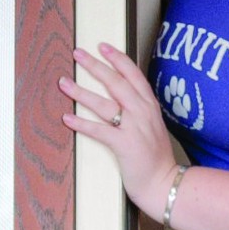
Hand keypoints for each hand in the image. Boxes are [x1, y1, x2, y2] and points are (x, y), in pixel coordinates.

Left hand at [61, 42, 178, 216]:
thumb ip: (140, 110)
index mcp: (150, 106)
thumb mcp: (152, 126)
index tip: (102, 46)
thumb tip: (122, 98)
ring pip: (103, 104)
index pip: (133, 74)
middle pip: (116, 82)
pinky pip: (99, 130)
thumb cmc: (156, 158)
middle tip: (78, 53)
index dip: (117, 59)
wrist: (165, 183)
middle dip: (95, 66)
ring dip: (81, 92)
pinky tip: (66, 118)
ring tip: (63, 83)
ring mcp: (134, 128)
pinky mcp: (124, 145)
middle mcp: (142, 112)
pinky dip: (81, 124)